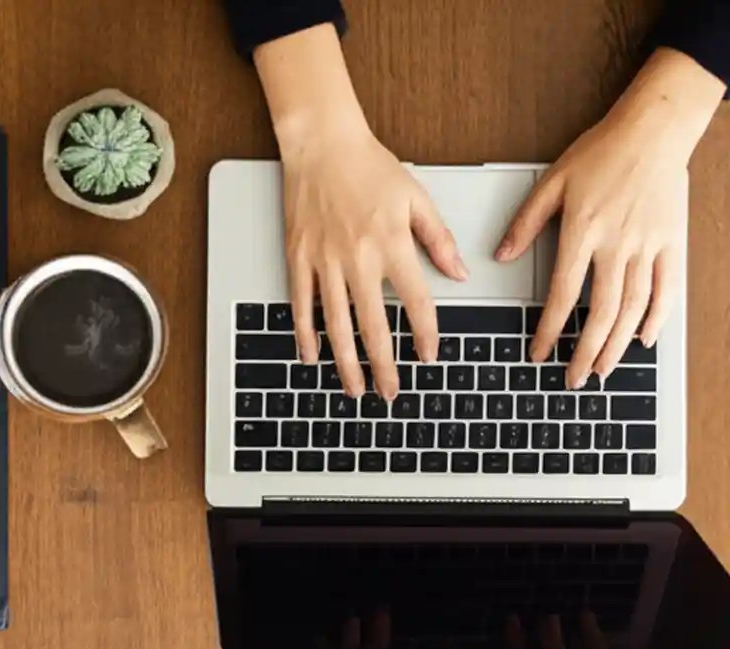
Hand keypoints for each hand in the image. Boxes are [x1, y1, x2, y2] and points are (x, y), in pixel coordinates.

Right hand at [282, 129, 468, 397]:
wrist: (321, 144)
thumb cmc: (369, 167)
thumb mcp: (417, 198)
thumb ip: (439, 240)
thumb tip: (460, 274)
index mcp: (392, 244)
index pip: (416, 303)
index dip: (426, 335)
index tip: (429, 357)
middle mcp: (358, 258)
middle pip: (373, 326)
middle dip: (383, 367)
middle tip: (390, 393)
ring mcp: (324, 261)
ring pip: (336, 324)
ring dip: (346, 362)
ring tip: (354, 388)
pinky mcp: (298, 258)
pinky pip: (301, 305)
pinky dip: (306, 334)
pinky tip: (312, 356)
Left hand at [496, 49, 725, 386]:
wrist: (654, 129)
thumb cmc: (602, 151)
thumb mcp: (552, 182)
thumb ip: (526, 223)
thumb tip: (500, 255)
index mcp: (583, 231)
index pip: (563, 293)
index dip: (548, 328)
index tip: (538, 352)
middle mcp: (618, 243)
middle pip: (601, 311)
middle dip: (585, 351)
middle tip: (573, 378)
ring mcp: (649, 245)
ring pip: (634, 307)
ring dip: (617, 344)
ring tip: (603, 370)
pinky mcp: (673, 242)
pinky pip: (668, 288)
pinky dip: (658, 318)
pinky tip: (644, 339)